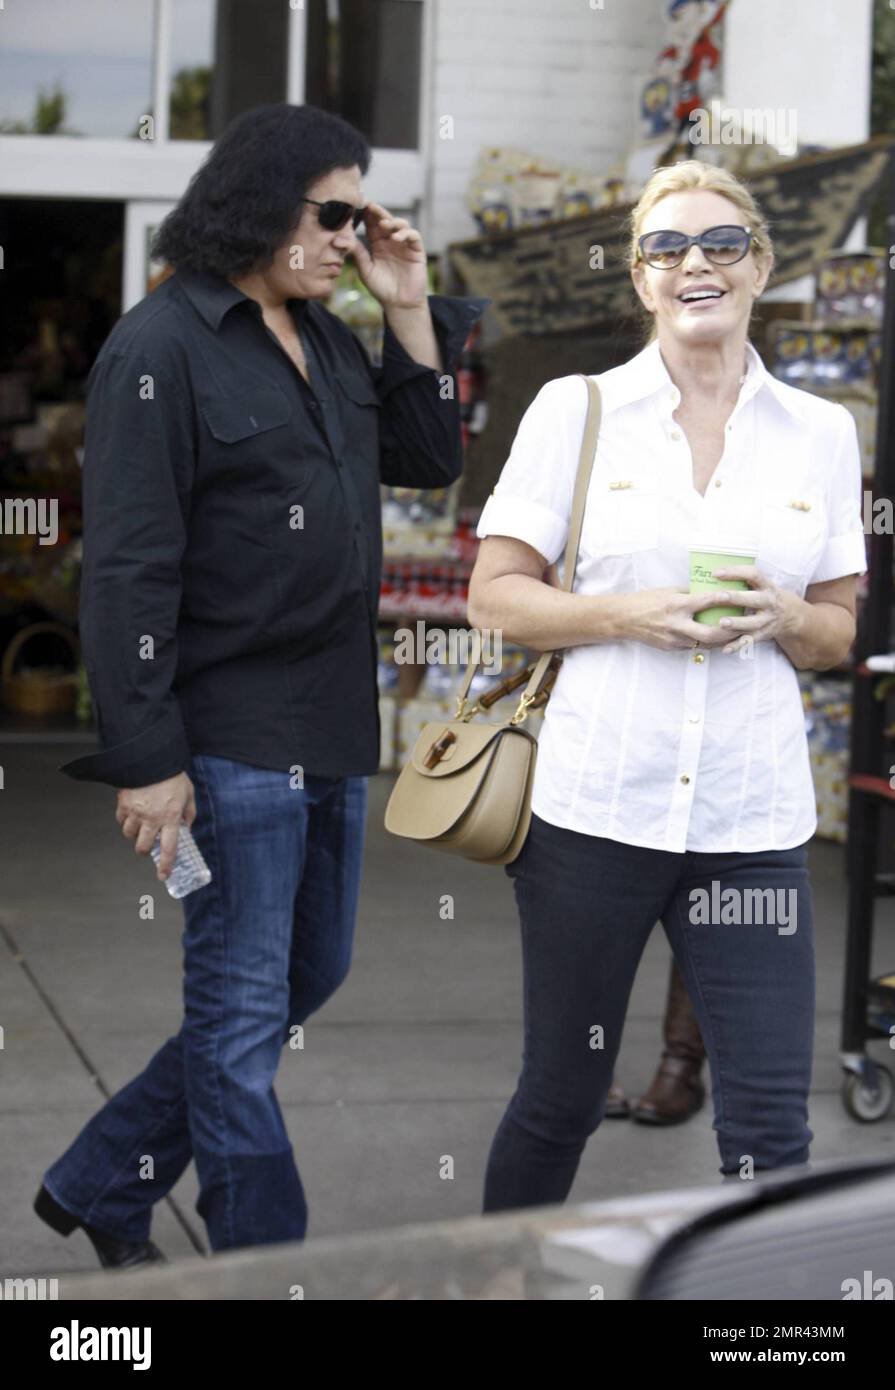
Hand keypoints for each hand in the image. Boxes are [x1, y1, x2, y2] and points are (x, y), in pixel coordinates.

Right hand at [115, 772, 195, 881]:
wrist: (152, 758)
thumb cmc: (172, 776)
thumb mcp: (188, 794)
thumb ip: (188, 813)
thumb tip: (186, 828)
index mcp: (170, 817)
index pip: (168, 848)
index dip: (165, 865)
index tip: (163, 875)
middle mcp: (151, 817)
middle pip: (142, 847)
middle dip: (144, 850)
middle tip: (148, 845)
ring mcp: (135, 811)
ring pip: (129, 835)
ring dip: (135, 834)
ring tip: (141, 825)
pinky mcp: (123, 803)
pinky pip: (120, 820)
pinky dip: (125, 820)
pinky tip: (132, 813)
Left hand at [349, 200, 428, 308]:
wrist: (399, 304)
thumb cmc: (382, 288)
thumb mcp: (365, 270)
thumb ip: (358, 254)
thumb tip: (344, 238)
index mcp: (378, 245)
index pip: (372, 225)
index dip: (366, 215)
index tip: (357, 206)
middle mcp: (391, 242)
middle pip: (386, 220)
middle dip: (378, 212)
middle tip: (370, 205)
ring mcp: (404, 245)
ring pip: (401, 224)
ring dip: (392, 222)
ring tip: (383, 225)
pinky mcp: (417, 251)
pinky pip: (413, 236)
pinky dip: (405, 234)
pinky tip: (395, 238)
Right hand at [618, 586, 756, 651]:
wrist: (623, 619)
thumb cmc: (645, 601)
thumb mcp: (668, 592)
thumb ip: (689, 594)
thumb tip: (708, 592)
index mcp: (676, 605)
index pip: (705, 601)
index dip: (723, 599)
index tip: (737, 596)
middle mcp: (676, 624)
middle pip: (710, 633)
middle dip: (729, 632)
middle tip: (743, 626)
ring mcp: (673, 638)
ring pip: (704, 645)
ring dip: (721, 641)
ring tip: (736, 636)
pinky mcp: (670, 647)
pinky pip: (693, 647)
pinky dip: (706, 644)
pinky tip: (716, 641)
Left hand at [707, 564, 799, 653]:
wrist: (791, 615)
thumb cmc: (765, 595)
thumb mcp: (761, 584)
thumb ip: (743, 579)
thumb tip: (711, 572)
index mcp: (767, 586)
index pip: (753, 574)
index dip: (735, 572)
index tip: (716, 573)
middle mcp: (769, 602)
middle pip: (754, 599)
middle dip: (736, 598)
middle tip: (719, 597)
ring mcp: (767, 620)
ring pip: (752, 623)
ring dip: (737, 623)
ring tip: (721, 623)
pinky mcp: (763, 634)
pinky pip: (749, 641)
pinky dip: (737, 646)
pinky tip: (725, 649)